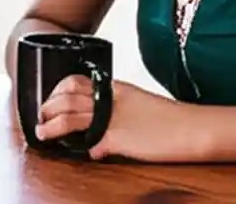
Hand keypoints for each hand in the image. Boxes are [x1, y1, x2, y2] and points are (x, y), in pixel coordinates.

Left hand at [35, 75, 202, 161]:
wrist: (194, 127)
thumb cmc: (172, 120)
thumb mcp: (140, 109)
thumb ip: (116, 119)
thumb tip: (97, 141)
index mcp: (115, 88)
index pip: (76, 81)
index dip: (57, 90)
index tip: (50, 100)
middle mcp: (110, 100)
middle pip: (67, 97)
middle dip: (48, 106)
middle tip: (41, 116)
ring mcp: (113, 118)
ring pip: (69, 117)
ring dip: (51, 126)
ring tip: (43, 133)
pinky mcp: (119, 137)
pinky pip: (91, 141)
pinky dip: (84, 148)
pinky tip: (87, 153)